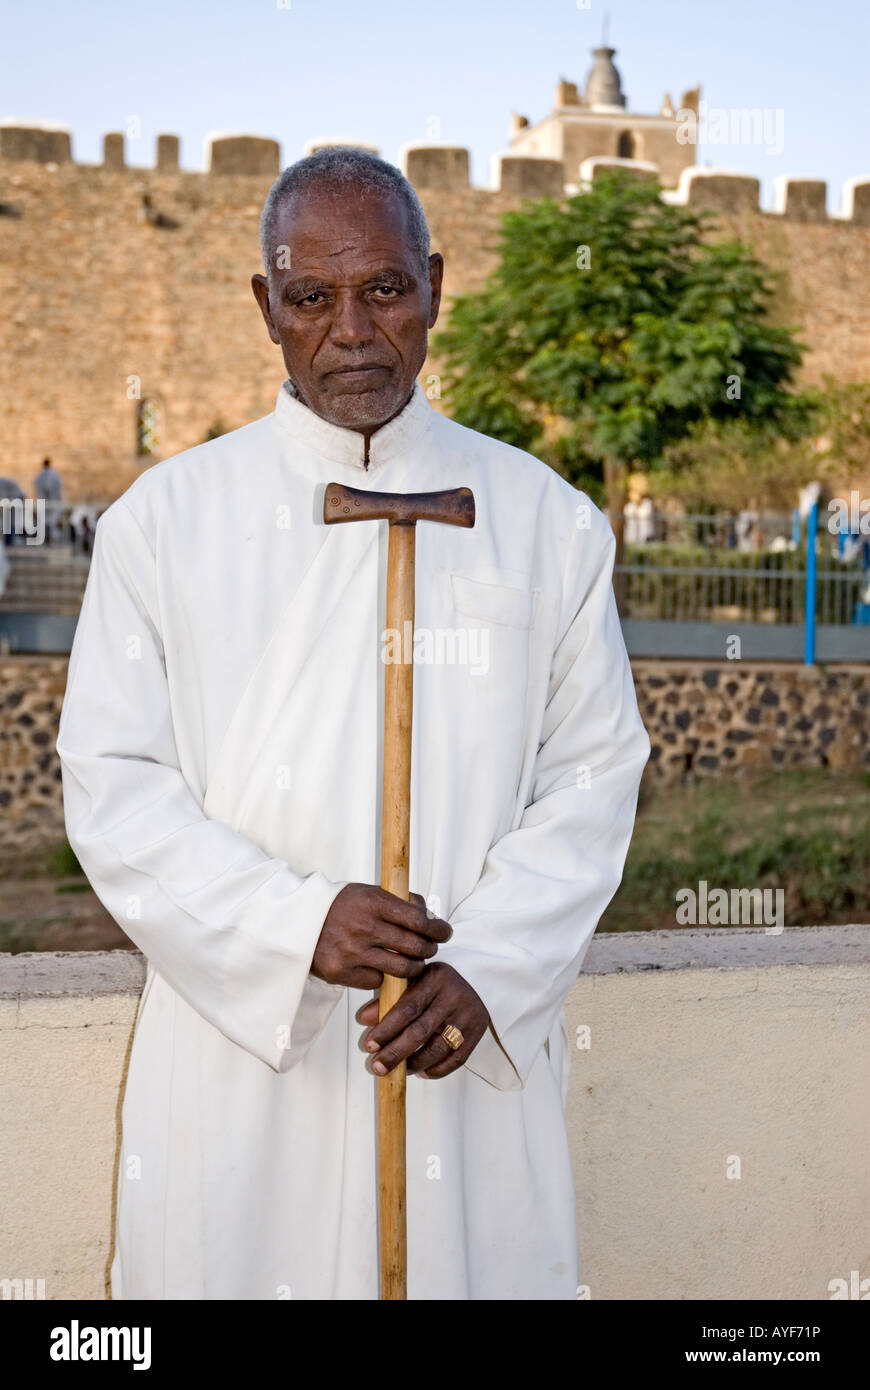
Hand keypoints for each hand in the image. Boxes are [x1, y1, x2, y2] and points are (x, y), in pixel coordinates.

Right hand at [311, 885, 451, 989]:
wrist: (298, 922)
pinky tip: (382, 968)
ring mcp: (353, 952)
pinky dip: (384, 976)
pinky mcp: (342, 972)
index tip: (445, 932)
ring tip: (414, 963)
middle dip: (429, 950)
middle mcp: (364, 927)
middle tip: (430, 949)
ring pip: (402, 968)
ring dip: (414, 967)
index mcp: (373, 902)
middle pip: (415, 946)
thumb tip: (429, 914)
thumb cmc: (339, 906)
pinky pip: (378, 981)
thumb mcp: (367, 892)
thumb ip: (399, 901)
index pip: (419, 920)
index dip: (438, 929)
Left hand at [358, 961, 489, 1079]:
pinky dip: (437, 1070)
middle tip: (378, 1067)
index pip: (407, 1008)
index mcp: (435, 978)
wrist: (476, 980)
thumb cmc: (435, 983)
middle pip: (421, 1031)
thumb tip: (365, 1019)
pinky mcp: (477, 1031)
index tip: (370, 1045)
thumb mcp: (413, 981)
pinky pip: (456, 1059)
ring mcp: (468, 1015)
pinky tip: (422, 1071)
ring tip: (400, 1070)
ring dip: (415, 1064)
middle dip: (396, 1053)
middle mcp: (454, 995)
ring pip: (438, 1048)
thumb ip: (390, 999)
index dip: (386, 1029)